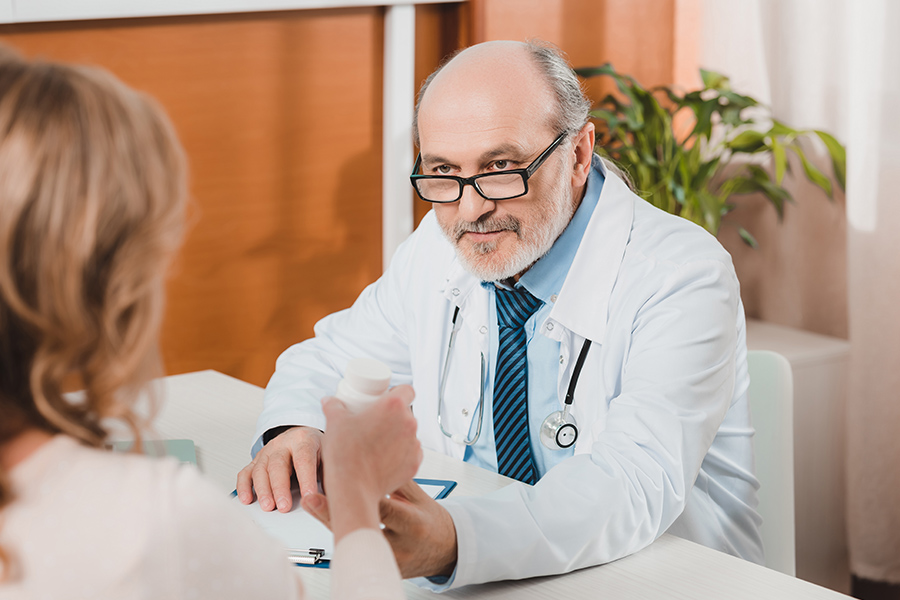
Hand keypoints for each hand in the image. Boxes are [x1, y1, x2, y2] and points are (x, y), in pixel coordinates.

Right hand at [235, 425, 322, 511]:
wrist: (303, 436)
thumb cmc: (317, 450)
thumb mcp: (329, 457)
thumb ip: (329, 474)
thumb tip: (333, 497)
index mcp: (304, 440)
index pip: (304, 459)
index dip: (306, 478)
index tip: (309, 496)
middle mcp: (283, 443)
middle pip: (278, 464)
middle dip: (280, 487)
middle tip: (284, 507)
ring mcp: (267, 452)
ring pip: (261, 469)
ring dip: (263, 490)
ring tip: (269, 507)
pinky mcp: (256, 461)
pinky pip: (246, 473)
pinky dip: (244, 487)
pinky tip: (247, 499)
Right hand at [303, 385, 422, 541]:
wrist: (353, 489)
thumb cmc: (345, 455)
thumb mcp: (334, 422)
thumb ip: (333, 406)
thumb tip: (330, 401)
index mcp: (393, 406)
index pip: (407, 390)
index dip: (398, 392)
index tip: (387, 398)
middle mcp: (409, 423)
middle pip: (407, 413)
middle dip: (394, 416)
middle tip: (376, 422)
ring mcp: (414, 445)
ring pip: (409, 433)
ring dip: (398, 435)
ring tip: (378, 442)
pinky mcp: (414, 464)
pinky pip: (411, 453)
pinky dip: (401, 454)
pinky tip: (385, 457)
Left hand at [303, 478, 457, 578]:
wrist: (444, 551)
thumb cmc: (431, 521)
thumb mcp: (420, 497)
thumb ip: (397, 480)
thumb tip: (375, 456)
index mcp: (414, 523)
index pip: (386, 510)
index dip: (364, 496)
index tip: (343, 481)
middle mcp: (400, 545)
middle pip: (362, 529)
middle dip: (334, 514)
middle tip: (311, 498)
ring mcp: (387, 560)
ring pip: (354, 542)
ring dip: (331, 522)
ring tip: (312, 504)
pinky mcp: (378, 566)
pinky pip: (355, 549)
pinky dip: (342, 532)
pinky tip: (326, 517)